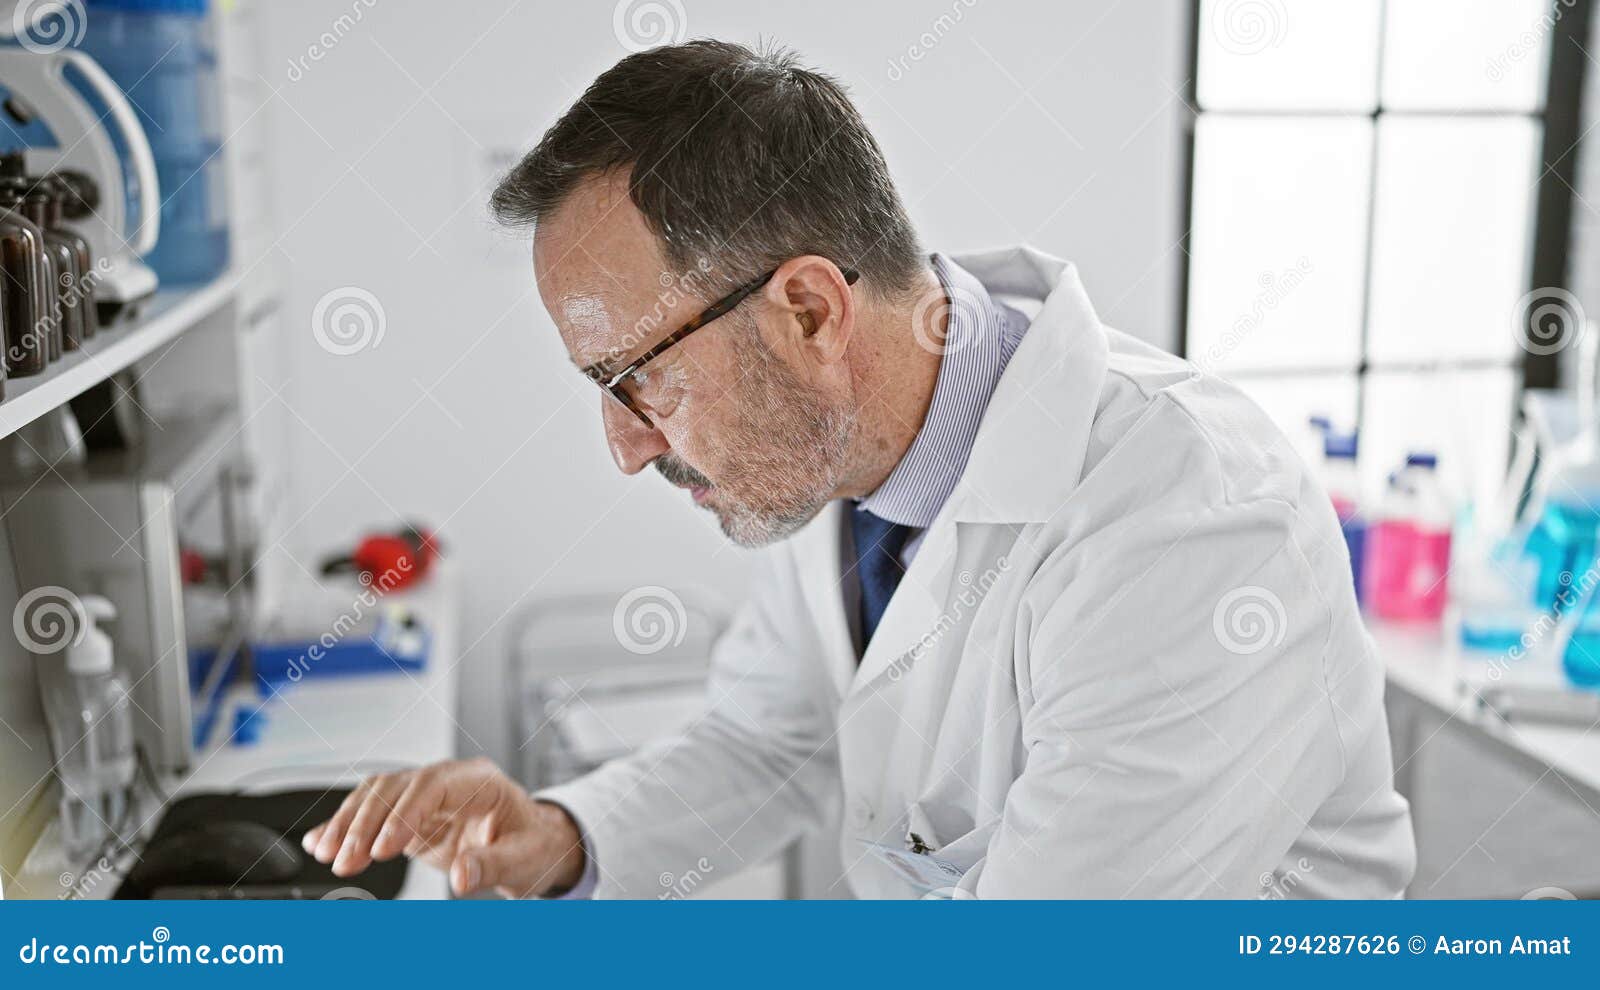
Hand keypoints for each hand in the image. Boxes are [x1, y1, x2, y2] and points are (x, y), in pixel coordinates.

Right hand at [303, 757, 586, 897]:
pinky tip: (320, 842)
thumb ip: (493, 864)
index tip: (382, 850)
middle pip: (395, 787)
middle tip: (345, 860)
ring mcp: (425, 796)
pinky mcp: (409, 816)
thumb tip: (463, 877)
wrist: (534, 843)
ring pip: (375, 796)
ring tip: (326, 854)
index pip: (431, 785)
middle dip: (365, 823)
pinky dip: (344, 827)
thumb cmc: (533, 843)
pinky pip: (371, 814)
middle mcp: (446, 780)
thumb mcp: (524, 857)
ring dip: (347, 824)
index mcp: (477, 780)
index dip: (403, 813)